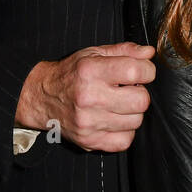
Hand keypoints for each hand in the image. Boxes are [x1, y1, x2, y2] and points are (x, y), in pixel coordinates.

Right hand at [15, 42, 154, 151]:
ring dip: (132, 112)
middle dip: (140, 93)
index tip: (142, 71)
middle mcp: (89, 97)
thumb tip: (149, 53)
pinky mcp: (89, 141)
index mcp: (91, 71)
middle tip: (129, 89)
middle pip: (141, 101)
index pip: (136, 71)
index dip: (147, 70)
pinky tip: (115, 120)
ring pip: (136, 121)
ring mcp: (89, 122)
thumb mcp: (94, 53)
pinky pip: (125, 141)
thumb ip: (124, 51)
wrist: (42, 97)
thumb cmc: (71, 74)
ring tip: (119, 104)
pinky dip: (125, 131)